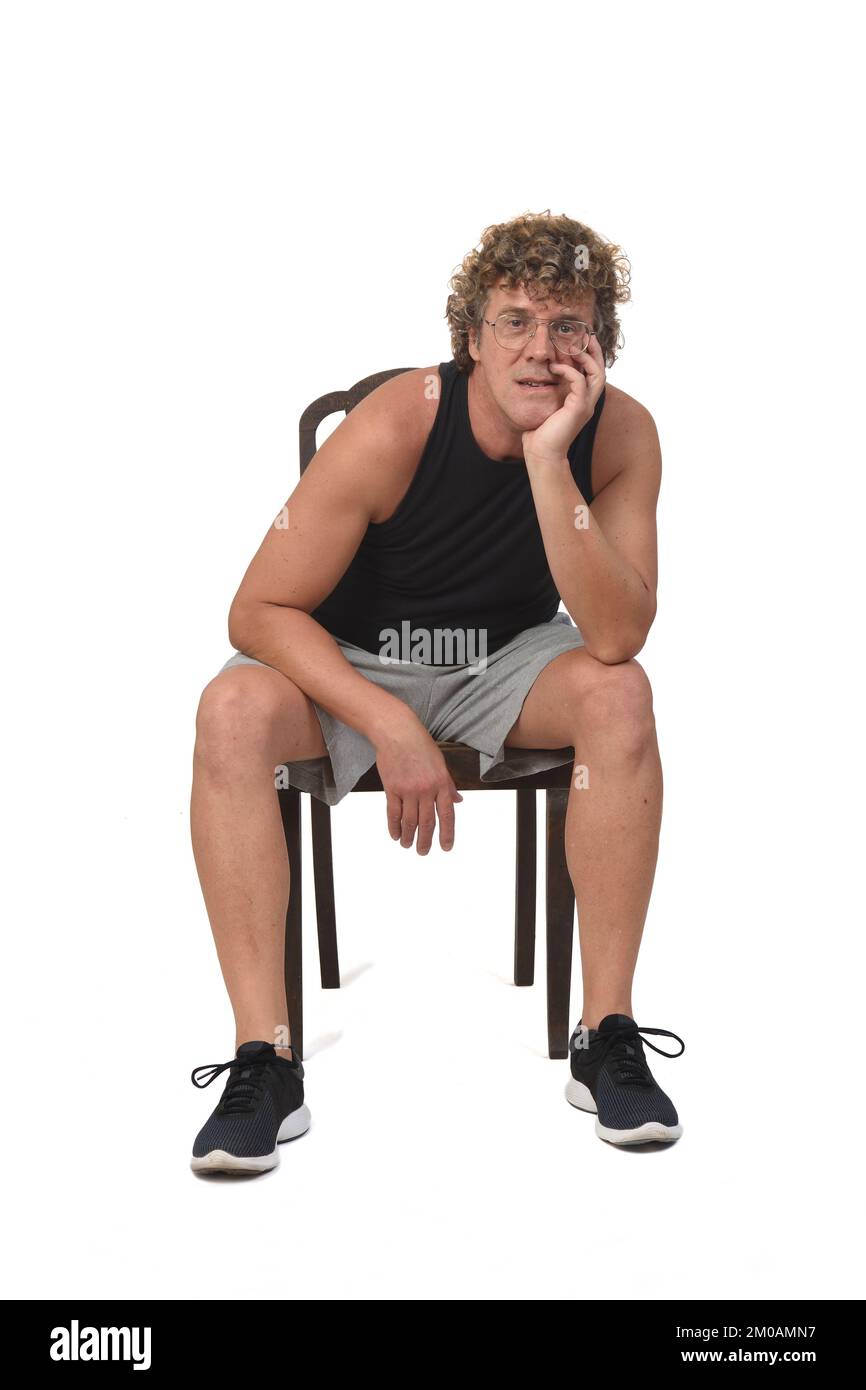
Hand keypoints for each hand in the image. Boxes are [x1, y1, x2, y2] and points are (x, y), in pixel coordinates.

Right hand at [373, 710, 462, 853]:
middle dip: (426, 841)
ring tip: (407, 845)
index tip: (446, 847)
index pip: (447, 815)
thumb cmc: (420, 745)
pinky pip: (393, 813)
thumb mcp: (441, 763)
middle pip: (427, 822)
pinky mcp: (392, 788)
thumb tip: (458, 800)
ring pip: (409, 821)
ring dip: (409, 837)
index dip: (447, 834)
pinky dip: (394, 827)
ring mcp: (408, 789)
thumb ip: (449, 785)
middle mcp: (427, 789)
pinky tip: (395, 835)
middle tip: (424, 852)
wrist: (398, 732)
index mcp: (442, 783)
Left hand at [521, 335, 605, 466]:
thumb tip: (544, 373)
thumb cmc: (540, 432)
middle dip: (595, 351)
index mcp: (582, 402)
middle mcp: (588, 403)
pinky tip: (555, 366)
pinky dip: (569, 370)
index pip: (594, 375)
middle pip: (601, 371)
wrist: (541, 453)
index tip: (583, 341)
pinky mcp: (578, 408)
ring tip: (573, 346)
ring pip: (597, 374)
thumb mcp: (547, 406)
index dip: (592, 357)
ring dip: (586, 358)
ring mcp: (585, 406)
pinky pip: (579, 381)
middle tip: (586, 335)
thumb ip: (551, 391)